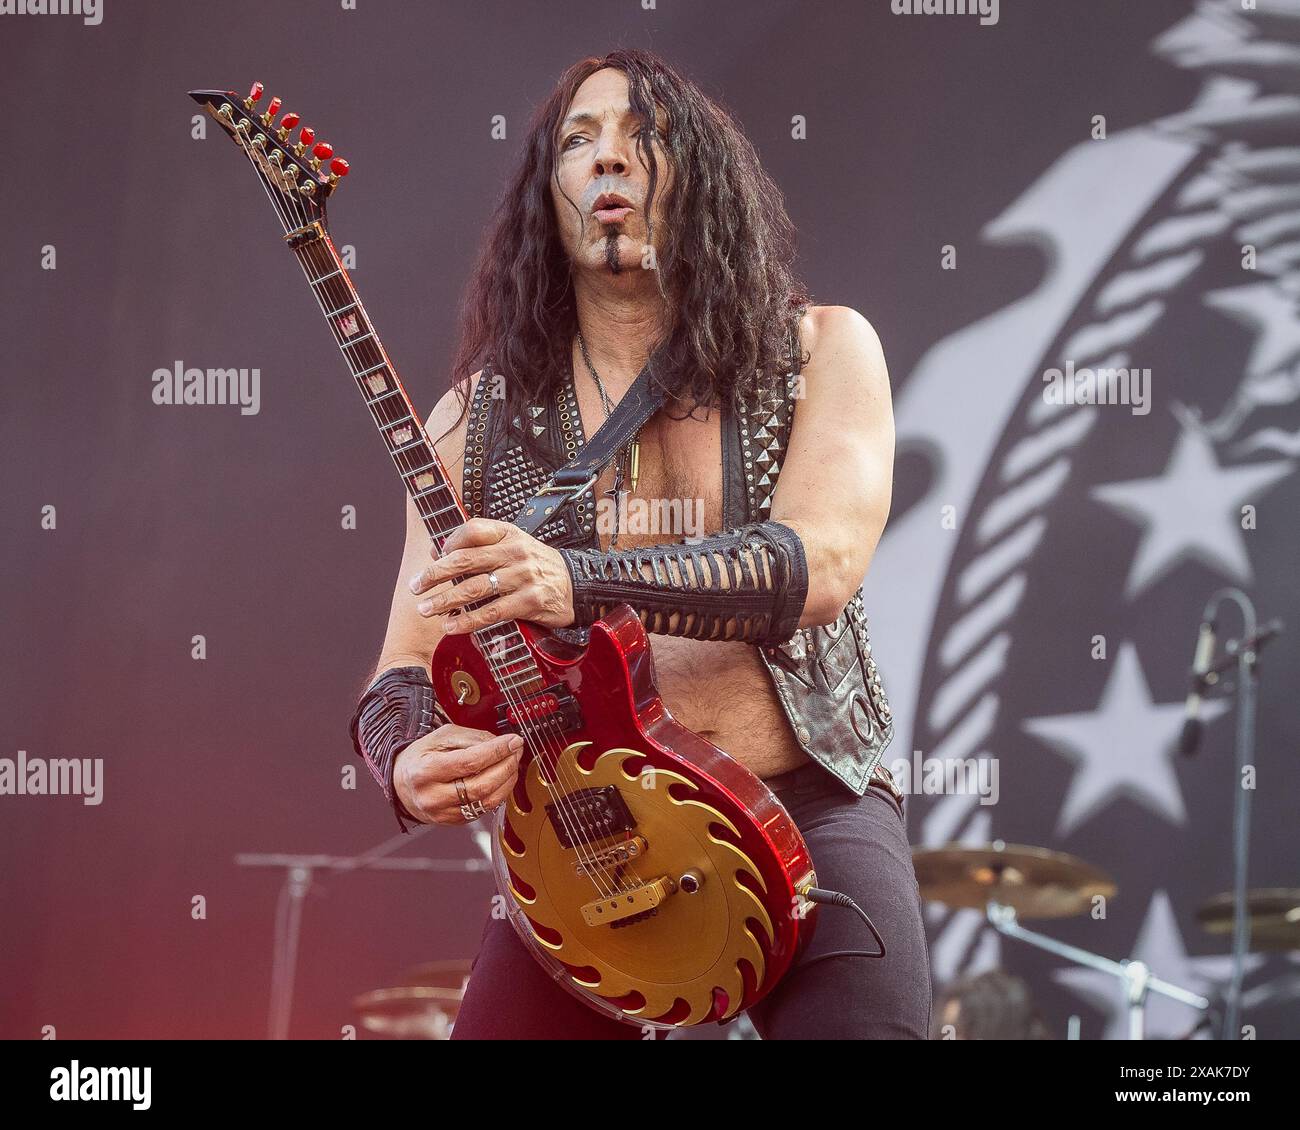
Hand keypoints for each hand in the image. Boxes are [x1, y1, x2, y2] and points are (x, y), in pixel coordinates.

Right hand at [393, 723, 523, 824]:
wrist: (402, 783)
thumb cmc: (422, 757)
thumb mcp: (441, 737)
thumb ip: (471, 738)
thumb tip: (501, 743)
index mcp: (425, 771)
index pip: (469, 762)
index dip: (496, 751)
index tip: (513, 741)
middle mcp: (433, 796)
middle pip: (481, 785)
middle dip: (506, 766)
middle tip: (516, 751)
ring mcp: (443, 813)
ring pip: (487, 801)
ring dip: (507, 781)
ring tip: (512, 764)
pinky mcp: (454, 822)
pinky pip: (484, 810)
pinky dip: (499, 793)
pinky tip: (502, 779)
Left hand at [408, 518, 574, 633]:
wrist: (576, 584)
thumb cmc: (536, 566)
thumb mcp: (513, 545)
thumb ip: (479, 547)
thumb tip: (437, 552)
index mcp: (509, 533)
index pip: (472, 530)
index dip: (449, 542)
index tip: (435, 556)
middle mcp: (515, 552)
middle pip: (466, 559)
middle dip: (435, 574)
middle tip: (416, 585)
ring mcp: (522, 577)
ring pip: (474, 588)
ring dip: (445, 600)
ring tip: (426, 608)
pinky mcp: (528, 601)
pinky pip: (491, 612)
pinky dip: (468, 621)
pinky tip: (452, 627)